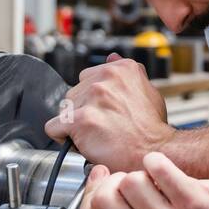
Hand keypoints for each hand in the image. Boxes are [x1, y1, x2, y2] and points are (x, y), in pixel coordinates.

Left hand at [44, 53, 172, 172]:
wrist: (153, 152)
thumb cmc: (151, 128)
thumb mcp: (148, 91)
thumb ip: (128, 75)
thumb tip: (112, 57)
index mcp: (121, 68)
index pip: (87, 78)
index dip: (92, 99)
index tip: (104, 111)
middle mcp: (106, 77)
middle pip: (73, 93)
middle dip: (82, 110)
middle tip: (102, 126)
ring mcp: (93, 96)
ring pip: (63, 110)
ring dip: (74, 125)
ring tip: (96, 135)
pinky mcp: (82, 118)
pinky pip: (54, 127)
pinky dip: (63, 138)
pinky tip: (81, 142)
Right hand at [73, 152, 208, 208]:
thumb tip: (94, 179)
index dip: (91, 196)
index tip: (103, 185)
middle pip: (102, 198)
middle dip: (114, 183)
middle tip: (132, 185)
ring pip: (130, 181)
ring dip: (141, 174)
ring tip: (157, 184)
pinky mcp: (194, 205)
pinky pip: (158, 168)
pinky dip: (158, 161)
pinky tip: (163, 167)